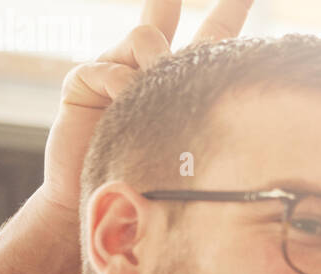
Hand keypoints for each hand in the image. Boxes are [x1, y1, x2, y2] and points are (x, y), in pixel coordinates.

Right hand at [41, 0, 252, 218]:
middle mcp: (148, 70)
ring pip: (145, 37)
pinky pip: (109, 67)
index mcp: (184, 86)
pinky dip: (120, 85)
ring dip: (155, 62)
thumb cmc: (157, 188)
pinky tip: (123, 103)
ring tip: (153, 97)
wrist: (103, 206)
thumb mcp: (195, 150)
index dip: (229, 12)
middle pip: (166, 20)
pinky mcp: (86, 80)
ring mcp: (116, 70)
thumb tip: (234, 94)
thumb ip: (209, 118)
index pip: (210, 42)